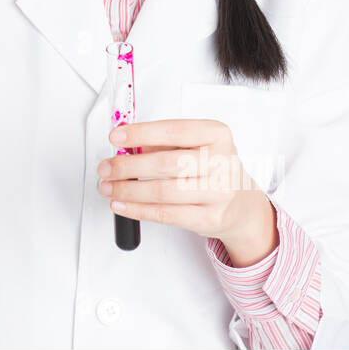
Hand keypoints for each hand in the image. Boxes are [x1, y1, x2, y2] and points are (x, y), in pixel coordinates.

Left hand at [97, 118, 277, 266]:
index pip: (175, 130)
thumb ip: (162, 142)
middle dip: (128, 166)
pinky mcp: (210, 219)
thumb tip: (124, 144)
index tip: (116, 136)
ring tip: (108, 187)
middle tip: (106, 167)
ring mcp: (219, 193)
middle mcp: (222, 163)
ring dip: (128, 190)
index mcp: (217, 135)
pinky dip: (138, 210)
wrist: (242, 205)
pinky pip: (167, 215)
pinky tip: (121, 204)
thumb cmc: (212, 169)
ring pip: (164, 192)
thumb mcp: (195, 145)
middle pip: (166, 164)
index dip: (141, 133)